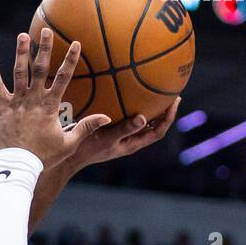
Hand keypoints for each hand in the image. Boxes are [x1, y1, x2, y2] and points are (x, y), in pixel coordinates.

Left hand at [0, 30, 109, 167]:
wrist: (19, 167)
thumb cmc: (44, 157)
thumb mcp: (68, 144)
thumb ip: (86, 127)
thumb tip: (106, 117)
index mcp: (50, 107)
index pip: (63, 79)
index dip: (70, 60)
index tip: (76, 43)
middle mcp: (33, 101)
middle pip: (40, 70)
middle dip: (44, 49)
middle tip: (46, 30)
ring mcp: (17, 103)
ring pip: (19, 74)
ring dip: (21, 54)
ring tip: (23, 35)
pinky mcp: (2, 109)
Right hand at [63, 96, 180, 175]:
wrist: (69, 154)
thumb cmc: (87, 148)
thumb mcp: (106, 138)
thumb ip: (124, 129)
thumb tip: (143, 118)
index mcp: (132, 144)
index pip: (158, 132)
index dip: (169, 118)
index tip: (175, 101)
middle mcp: (130, 140)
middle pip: (154, 125)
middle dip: (164, 110)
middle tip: (171, 92)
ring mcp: (121, 136)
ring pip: (141, 121)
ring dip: (150, 108)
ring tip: (155, 91)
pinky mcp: (111, 129)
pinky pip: (126, 115)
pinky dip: (132, 104)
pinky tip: (128, 91)